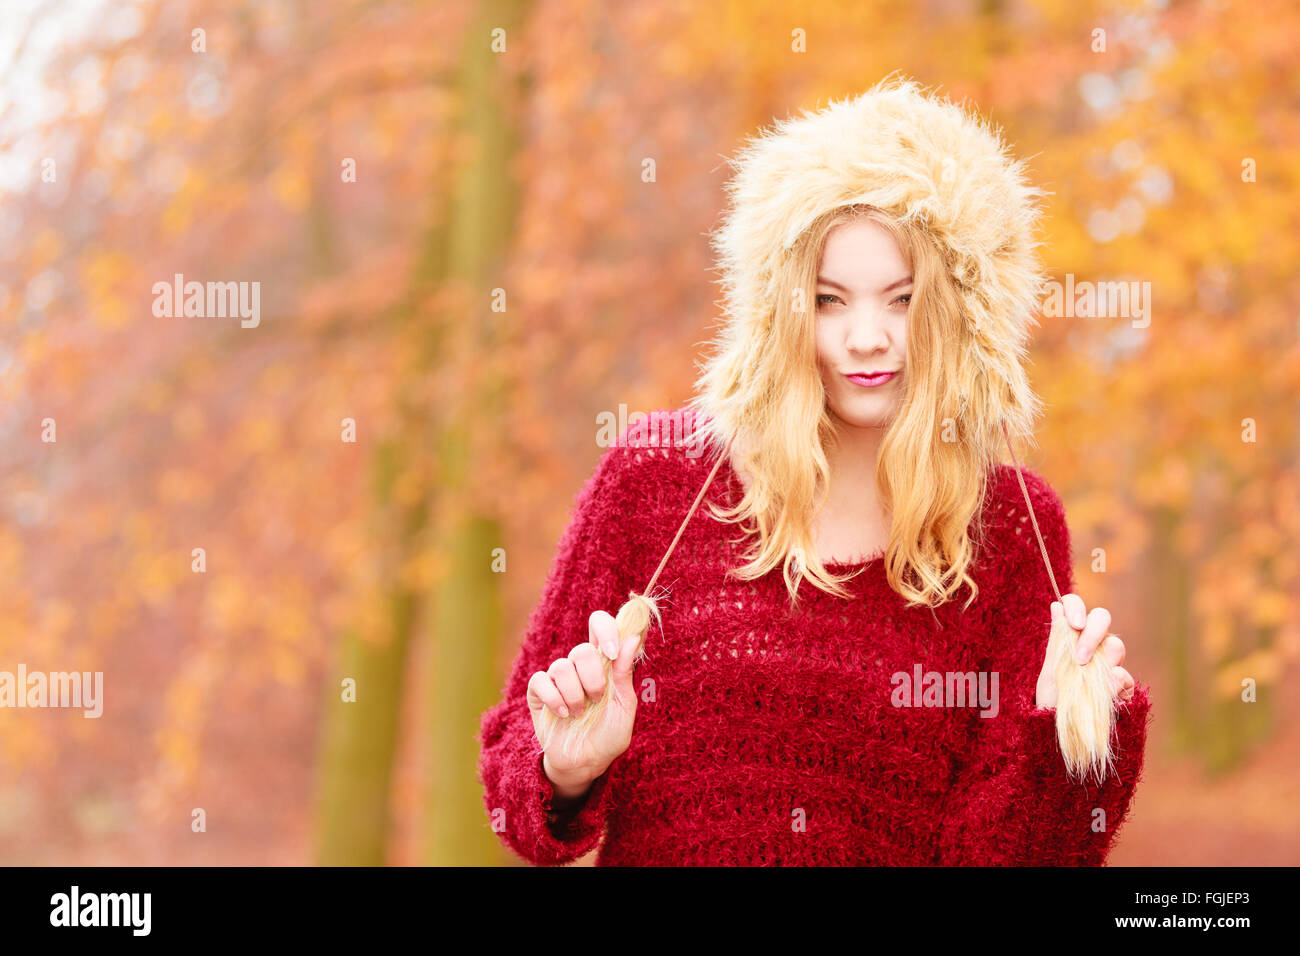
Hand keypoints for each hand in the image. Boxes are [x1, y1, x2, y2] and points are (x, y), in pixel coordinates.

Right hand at [526, 609, 641, 790]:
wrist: (586, 764)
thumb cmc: (608, 735)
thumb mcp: (624, 705)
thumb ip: (624, 673)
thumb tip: (631, 638)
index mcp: (603, 663)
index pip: (600, 625)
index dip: (606, 630)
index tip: (611, 652)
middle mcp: (579, 666)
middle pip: (582, 650)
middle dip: (593, 678)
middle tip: (597, 700)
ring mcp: (557, 679)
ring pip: (561, 667)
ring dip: (575, 694)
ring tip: (580, 713)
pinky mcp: (538, 693)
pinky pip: (540, 681)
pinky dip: (555, 699)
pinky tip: (564, 714)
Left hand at [1034, 593, 1134, 709]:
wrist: (1061, 737)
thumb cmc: (1052, 704)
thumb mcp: (1050, 673)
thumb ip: (1057, 643)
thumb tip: (1056, 605)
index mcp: (1070, 637)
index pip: (1075, 606)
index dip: (1076, 606)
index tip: (1074, 624)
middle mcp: (1091, 645)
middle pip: (1102, 617)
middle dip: (1093, 633)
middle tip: (1080, 659)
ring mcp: (1109, 664)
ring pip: (1115, 645)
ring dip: (1101, 661)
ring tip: (1087, 682)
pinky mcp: (1123, 686)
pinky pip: (1124, 676)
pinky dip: (1114, 685)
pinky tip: (1104, 697)